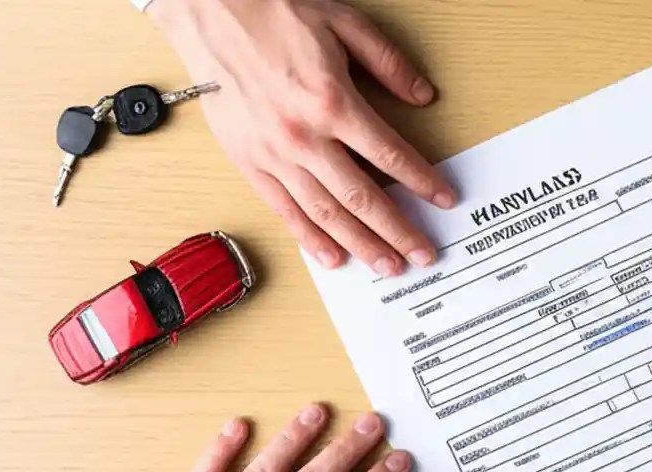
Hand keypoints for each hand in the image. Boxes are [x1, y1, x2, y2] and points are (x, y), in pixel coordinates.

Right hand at [149, 0, 456, 276]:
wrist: (209, 11)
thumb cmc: (271, 12)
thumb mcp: (342, 23)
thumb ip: (387, 62)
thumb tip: (423, 95)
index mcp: (333, 102)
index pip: (390, 154)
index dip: (422, 181)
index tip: (443, 199)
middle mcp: (304, 136)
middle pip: (362, 197)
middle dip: (398, 230)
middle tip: (422, 253)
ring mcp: (274, 155)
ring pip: (326, 213)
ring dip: (361, 244)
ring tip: (387, 266)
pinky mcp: (249, 163)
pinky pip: (284, 210)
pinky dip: (309, 238)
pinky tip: (332, 256)